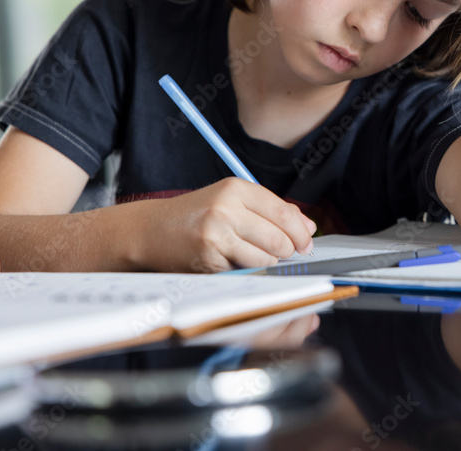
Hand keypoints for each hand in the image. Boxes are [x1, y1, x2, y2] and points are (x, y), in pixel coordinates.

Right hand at [140, 178, 317, 272]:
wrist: (151, 230)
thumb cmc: (196, 215)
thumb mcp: (232, 201)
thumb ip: (272, 211)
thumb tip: (309, 227)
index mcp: (236, 188)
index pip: (284, 212)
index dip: (301, 232)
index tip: (306, 243)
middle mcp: (226, 208)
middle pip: (279, 238)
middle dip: (288, 251)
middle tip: (284, 254)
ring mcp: (216, 234)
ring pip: (265, 258)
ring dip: (268, 263)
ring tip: (255, 256)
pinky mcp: (208, 258)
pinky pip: (244, 271)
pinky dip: (246, 271)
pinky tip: (233, 262)